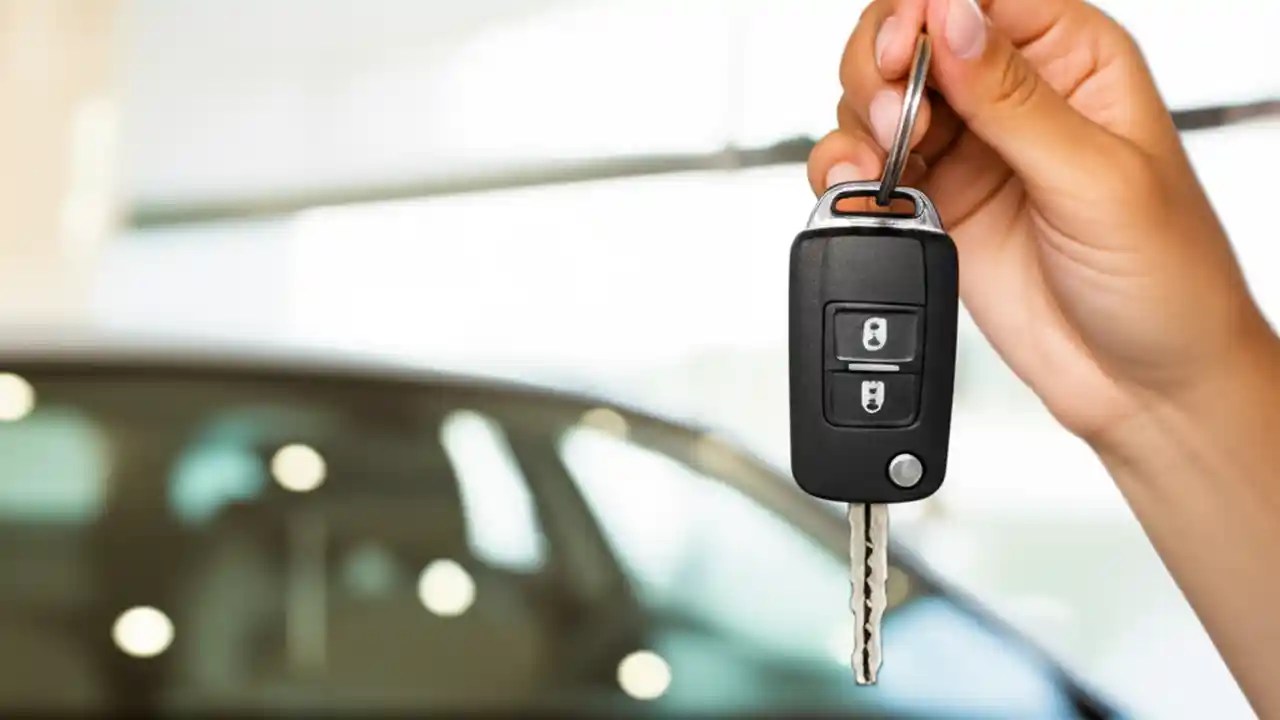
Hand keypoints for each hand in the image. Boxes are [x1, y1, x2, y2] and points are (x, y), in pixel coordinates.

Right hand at [807, 0, 1274, 446]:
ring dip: (861, 121)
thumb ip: (1013, 98)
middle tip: (895, 118)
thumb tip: (949, 18)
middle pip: (910, 35)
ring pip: (877, 98)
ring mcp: (968, 151)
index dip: (925, 8)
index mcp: (1073, 59)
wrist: (1143, 385)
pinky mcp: (933, 206)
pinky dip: (845, 172)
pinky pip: (866, 168)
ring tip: (886, 161)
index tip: (900, 50)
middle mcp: (1012, 95)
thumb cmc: (1164, 276)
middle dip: (880, 65)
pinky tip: (864, 188)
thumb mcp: (1096, 177)